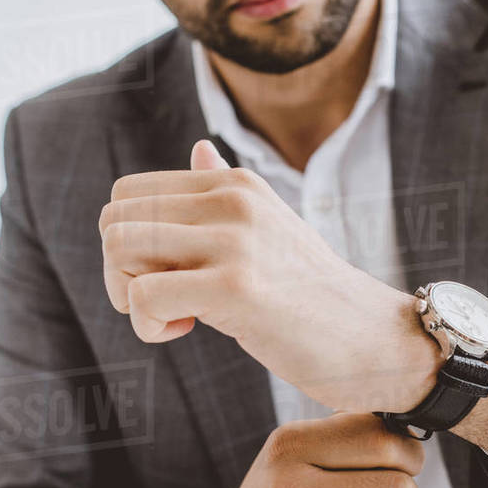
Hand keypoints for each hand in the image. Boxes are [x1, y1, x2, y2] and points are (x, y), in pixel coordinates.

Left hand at [99, 140, 439, 412]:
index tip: (166, 276)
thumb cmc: (314, 296)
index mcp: (234, 184)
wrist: (374, 339)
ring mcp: (235, 241)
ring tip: (174, 318)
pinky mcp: (236, 287)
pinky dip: (148, 326)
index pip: (128, 193)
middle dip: (120, 272)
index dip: (128, 242)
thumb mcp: (270, 230)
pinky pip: (144, 297)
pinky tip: (184, 331)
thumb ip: (227, 192)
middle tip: (163, 303)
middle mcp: (232, 200)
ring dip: (130, 298)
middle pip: (113, 219)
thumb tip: (199, 147)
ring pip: (118, 250)